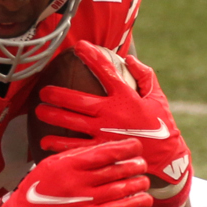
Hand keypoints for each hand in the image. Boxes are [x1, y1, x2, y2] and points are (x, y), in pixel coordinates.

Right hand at [0, 140, 151, 206]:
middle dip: (134, 165)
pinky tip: (145, 200)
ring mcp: (84, 200)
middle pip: (114, 169)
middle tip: (144, 163)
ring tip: (146, 180)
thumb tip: (100, 148)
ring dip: (137, 183)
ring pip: (119, 188)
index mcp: (68, 164)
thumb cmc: (36, 190)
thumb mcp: (50, 166)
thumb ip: (73, 157)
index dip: (123, 148)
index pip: (102, 152)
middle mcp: (77, 181)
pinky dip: (133, 203)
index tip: (136, 145)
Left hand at [35, 42, 192, 206]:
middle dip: (57, 94)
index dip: (92, 56)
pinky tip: (45, 141)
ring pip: (71, 122)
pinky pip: (75, 147)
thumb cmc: (162, 126)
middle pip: (77, 100)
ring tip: (39, 111)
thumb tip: (129, 58)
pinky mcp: (101, 150)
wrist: (167, 160)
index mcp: (125, 97)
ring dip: (53, 115)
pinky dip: (58, 144)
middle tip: (43, 90)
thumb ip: (145, 76)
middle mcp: (111, 113)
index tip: (79, 47)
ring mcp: (104, 133)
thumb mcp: (158, 98)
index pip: (105, 71)